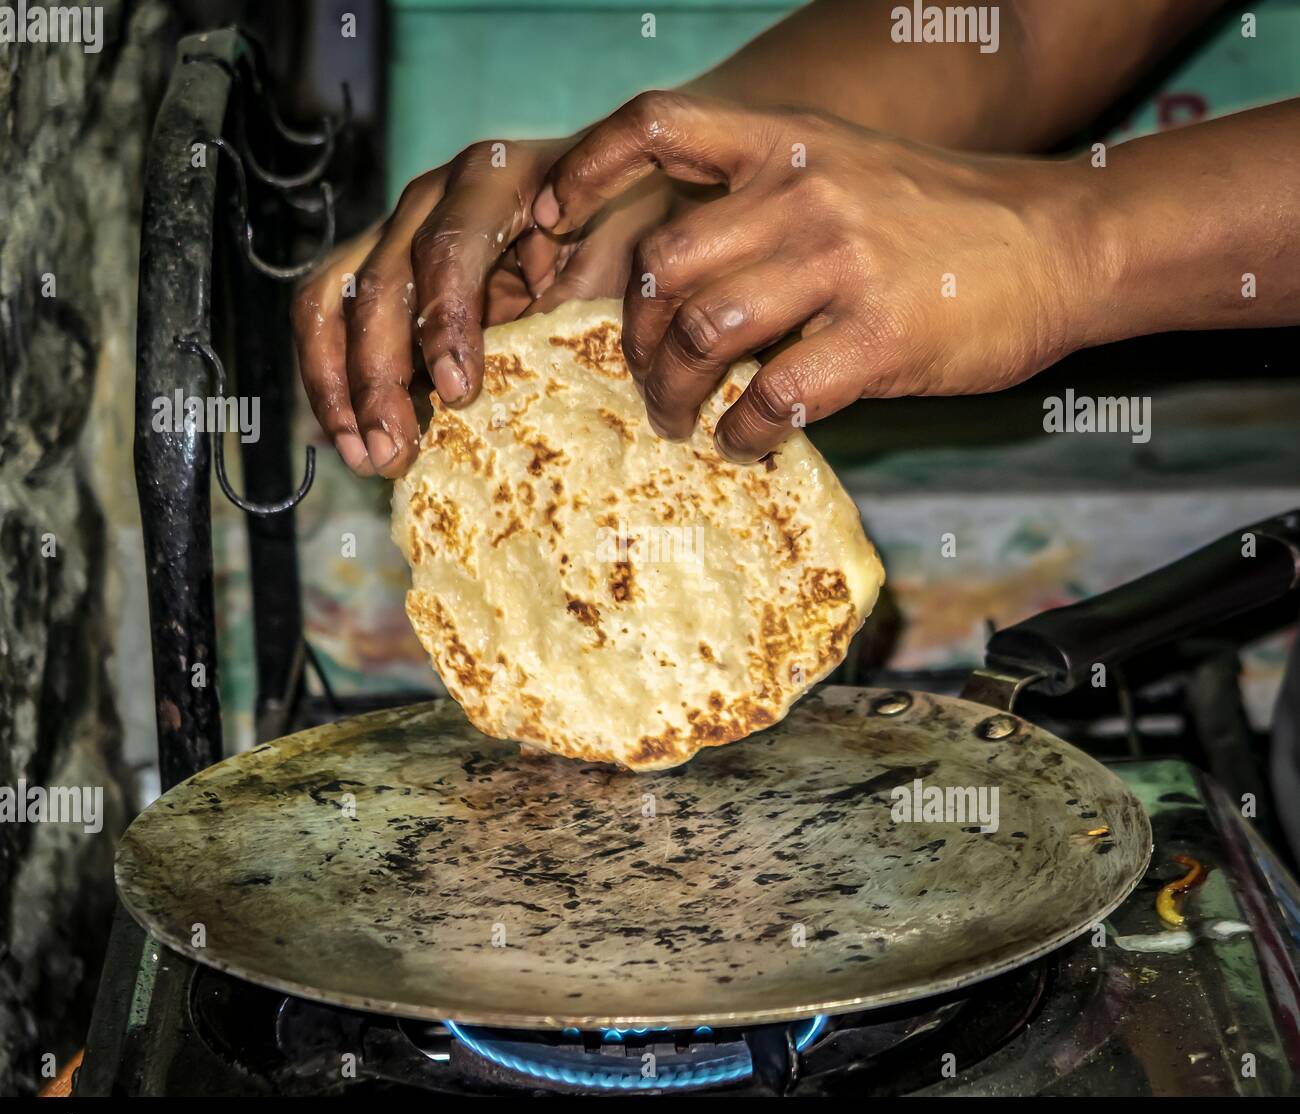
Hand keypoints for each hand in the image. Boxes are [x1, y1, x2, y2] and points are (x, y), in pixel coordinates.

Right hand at [292, 137, 677, 476]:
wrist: (619, 212)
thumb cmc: (625, 238)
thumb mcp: (619, 269)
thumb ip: (573, 313)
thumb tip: (525, 388)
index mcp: (497, 180)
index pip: (448, 246)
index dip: (444, 321)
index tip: (457, 393)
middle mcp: (433, 198)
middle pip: (377, 283)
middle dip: (377, 376)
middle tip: (392, 451)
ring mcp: (397, 232)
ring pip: (331, 301)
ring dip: (337, 385)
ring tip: (364, 456)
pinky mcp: (382, 273)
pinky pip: (330, 323)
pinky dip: (333, 384)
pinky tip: (354, 441)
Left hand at [534, 92, 1101, 460]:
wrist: (1062, 243)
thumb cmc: (944, 217)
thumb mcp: (849, 169)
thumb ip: (766, 198)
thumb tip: (680, 274)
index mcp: (788, 143)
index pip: (659, 126)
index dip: (589, 169)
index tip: (553, 219)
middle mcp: (803, 194)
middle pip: (661, 264)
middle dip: (631, 335)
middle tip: (643, 378)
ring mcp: (839, 263)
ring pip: (701, 334)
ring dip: (672, 392)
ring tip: (679, 421)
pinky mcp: (875, 337)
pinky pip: (769, 398)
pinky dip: (741, 435)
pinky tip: (745, 445)